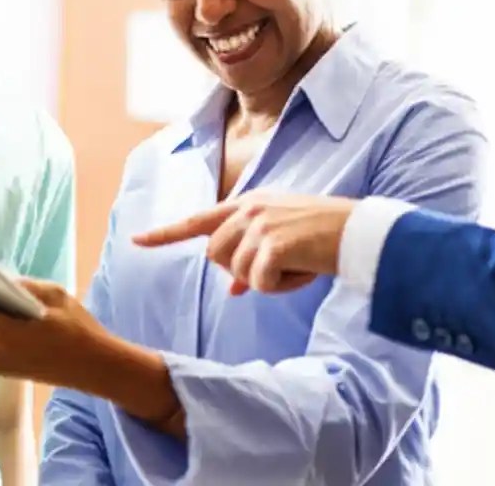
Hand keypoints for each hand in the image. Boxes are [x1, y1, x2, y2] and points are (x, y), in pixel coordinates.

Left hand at [133, 193, 356, 293]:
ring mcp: (259, 225)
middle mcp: (248, 209)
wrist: (358, 232)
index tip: (136, 240)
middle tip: (279, 267)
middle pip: (215, 257)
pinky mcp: (272, 244)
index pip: (197, 221)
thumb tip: (236, 290)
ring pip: (235, 273)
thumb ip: (254, 258)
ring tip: (294, 266)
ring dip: (263, 281)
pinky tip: (300, 271)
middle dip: (240, 271)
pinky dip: (278, 287)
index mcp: (248, 204)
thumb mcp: (284, 244)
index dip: (165, 234)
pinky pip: (257, 284)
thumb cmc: (324, 238)